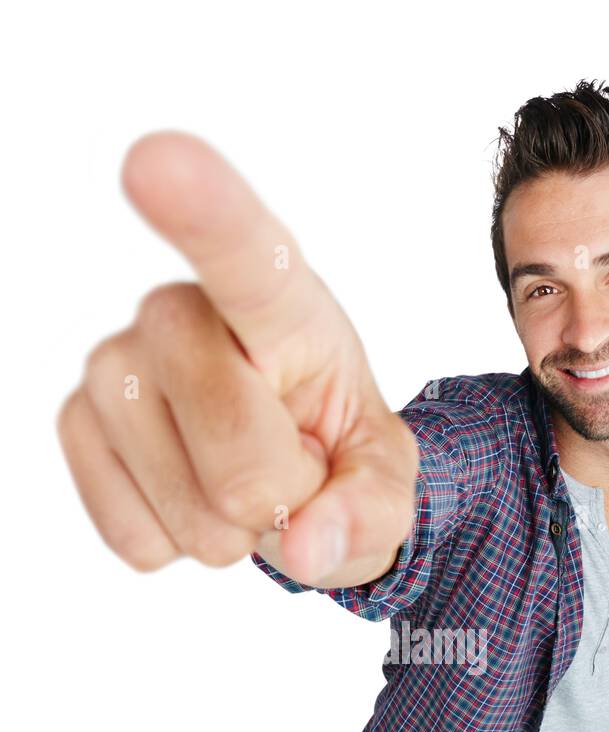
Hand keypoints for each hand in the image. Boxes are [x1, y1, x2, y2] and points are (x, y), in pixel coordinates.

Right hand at [56, 132, 418, 585]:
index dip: (203, 211)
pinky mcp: (75, 423)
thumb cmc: (333, 449)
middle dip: (281, 500)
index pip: (243, 253)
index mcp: (281, 302)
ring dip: (229, 532)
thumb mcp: (384, 480)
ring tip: (238, 480)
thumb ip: (370, 509)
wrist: (279, 475)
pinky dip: (176, 545)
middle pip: (240, 456)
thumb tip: (307, 544)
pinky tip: (188, 495)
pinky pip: (137, 537)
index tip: (155, 160)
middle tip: (289, 472)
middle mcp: (178, 312)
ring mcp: (113, 364)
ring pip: (190, 509)